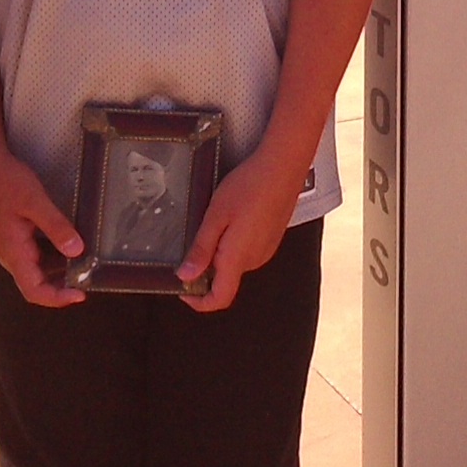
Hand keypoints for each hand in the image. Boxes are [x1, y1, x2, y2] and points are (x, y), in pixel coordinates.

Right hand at [0, 145, 85, 305]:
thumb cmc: (4, 182)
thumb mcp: (35, 202)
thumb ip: (56, 227)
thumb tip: (77, 250)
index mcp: (12, 252)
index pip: (34, 291)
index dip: (57, 298)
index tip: (80, 295)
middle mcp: (10, 253)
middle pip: (36, 282)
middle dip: (62, 284)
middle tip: (88, 274)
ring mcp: (10, 244)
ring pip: (36, 267)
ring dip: (58, 268)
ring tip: (84, 259)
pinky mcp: (13, 233)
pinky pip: (34, 252)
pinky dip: (52, 252)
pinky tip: (68, 240)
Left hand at [177, 152, 299, 313]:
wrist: (283, 165)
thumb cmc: (250, 185)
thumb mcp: (215, 215)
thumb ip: (201, 249)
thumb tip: (186, 276)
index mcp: (238, 258)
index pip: (219, 299)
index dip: (198, 301)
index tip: (183, 287)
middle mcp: (255, 259)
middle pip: (226, 280)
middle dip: (207, 268)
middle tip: (199, 237)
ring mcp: (267, 249)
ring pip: (236, 263)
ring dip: (221, 253)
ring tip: (218, 221)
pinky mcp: (273, 238)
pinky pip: (249, 251)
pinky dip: (235, 243)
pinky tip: (235, 217)